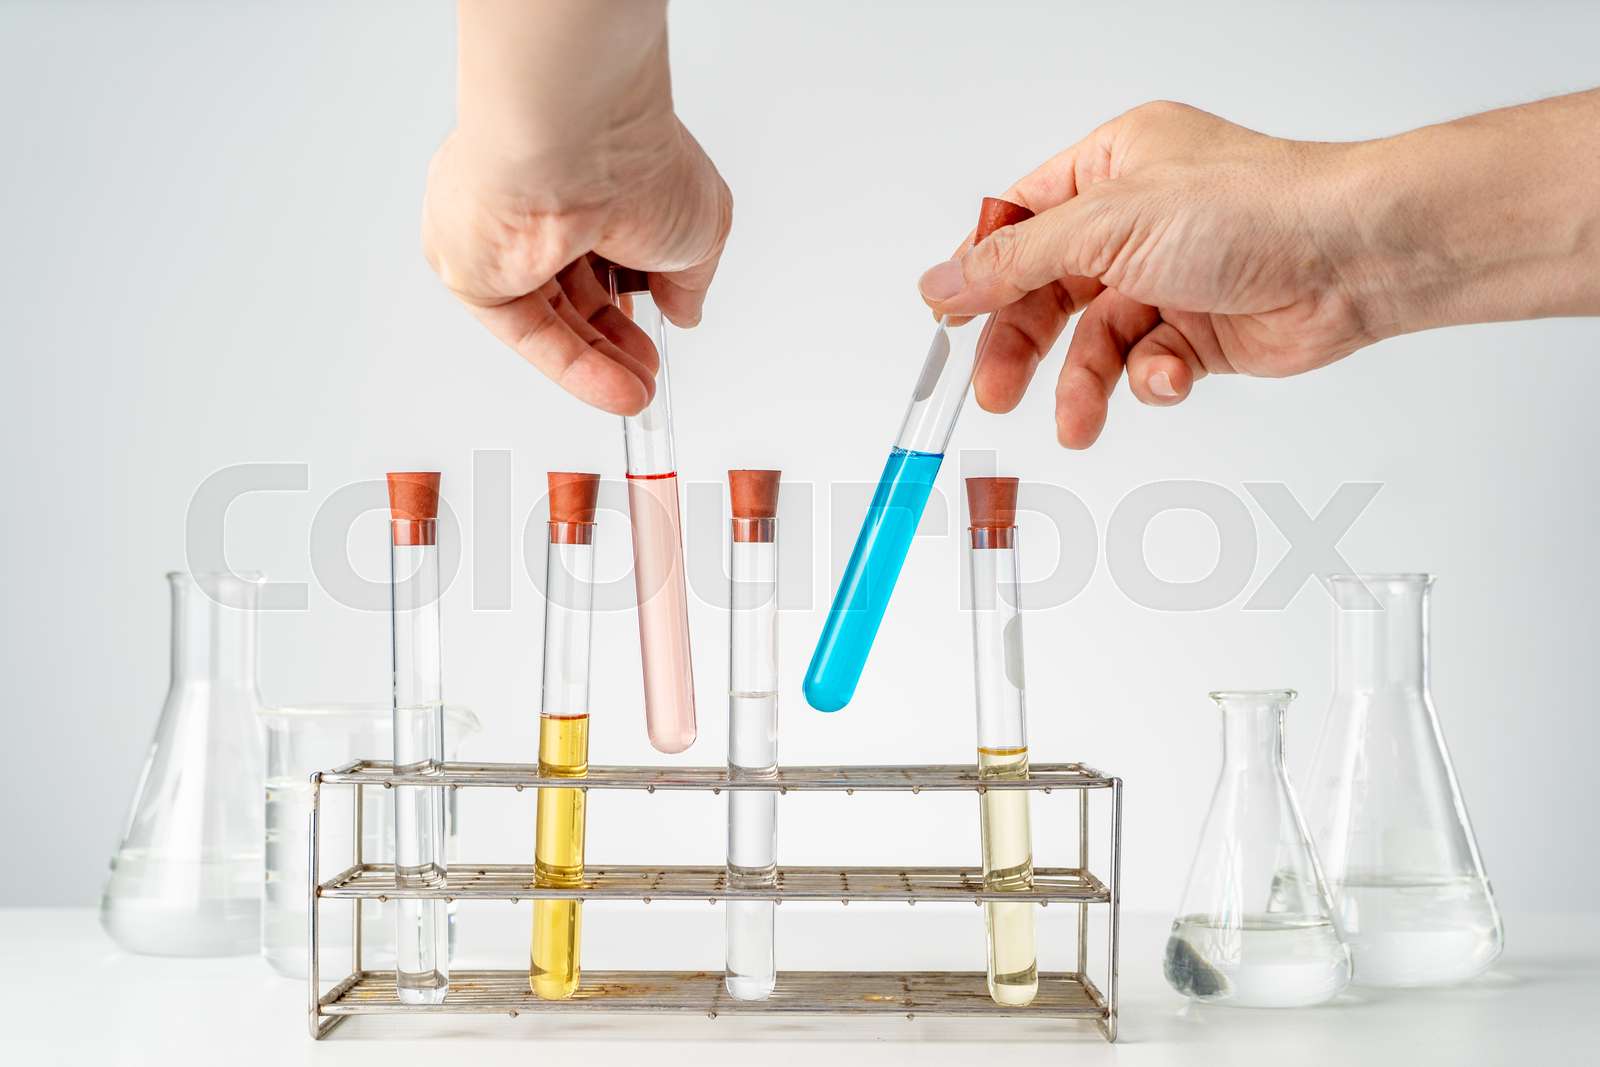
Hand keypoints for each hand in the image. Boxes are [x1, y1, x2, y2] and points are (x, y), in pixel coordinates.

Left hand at [423, 1, 730, 415]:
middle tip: (647, 371)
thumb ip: (692, 278)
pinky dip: (571, 365)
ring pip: (552, 317)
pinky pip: (523, 330)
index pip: (611, 249)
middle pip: (577, 290)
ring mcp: (503, 236)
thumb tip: (686, 309)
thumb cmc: (634, 158)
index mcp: (592, 179)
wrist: (573, 143)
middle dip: (618, 339)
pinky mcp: (473, 269)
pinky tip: (615, 388)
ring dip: (601, 361)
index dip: (640, 293)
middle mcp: (542, 203)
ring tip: (638, 390)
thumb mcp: (703, 226)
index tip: (666, 322)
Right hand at [919, 101, 1374, 447]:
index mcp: (1111, 168)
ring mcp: (1169, 278)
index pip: (1020, 223)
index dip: (982, 272)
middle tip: (995, 391)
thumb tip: (941, 282)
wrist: (1352, 259)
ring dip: (1084, 383)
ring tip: (1078, 420)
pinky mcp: (1200, 332)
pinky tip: (1170, 375)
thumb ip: (1013, 262)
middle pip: (1047, 292)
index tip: (948, 316)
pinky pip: (1147, 367)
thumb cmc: (1252, 209)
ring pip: (1095, 342)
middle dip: (1021, 345)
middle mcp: (1138, 221)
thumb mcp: (1105, 225)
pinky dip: (1152, 379)